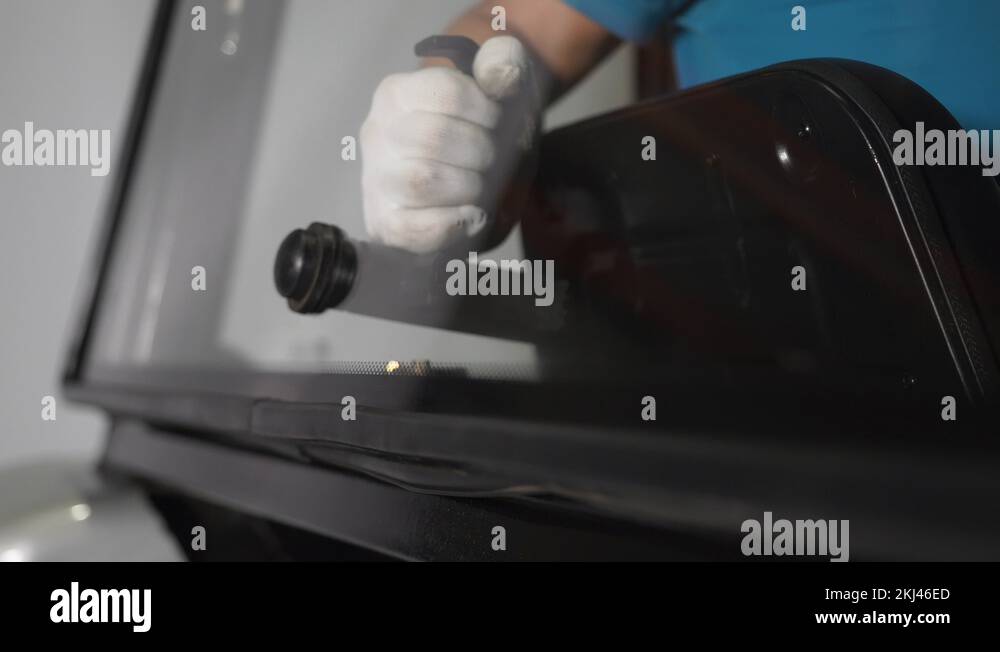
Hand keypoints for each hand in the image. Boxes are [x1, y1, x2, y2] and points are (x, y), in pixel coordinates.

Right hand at [360, 36, 537, 253]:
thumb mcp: (497, 91)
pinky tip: (472, 216)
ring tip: (479, 187)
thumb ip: (503, 62)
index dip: (487, 111)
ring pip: (421, 180)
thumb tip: (501, 77)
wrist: (471, 186)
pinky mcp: (385, 224)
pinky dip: (453, 224)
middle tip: (490, 159)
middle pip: (433, 136)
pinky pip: (413, 228)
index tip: (496, 123)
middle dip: (480, 151)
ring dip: (469, 186)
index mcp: (397, 93)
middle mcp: (377, 134)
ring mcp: (377, 182)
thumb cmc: (481, 134)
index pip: (447, 93)